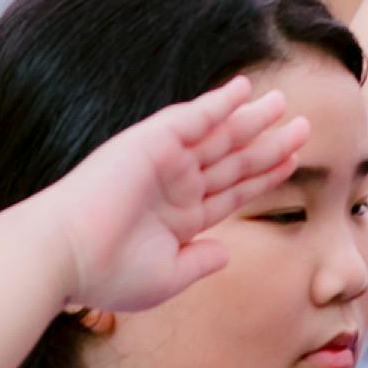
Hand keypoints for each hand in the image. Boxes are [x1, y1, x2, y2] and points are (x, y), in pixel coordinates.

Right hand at [49, 76, 307, 312]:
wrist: (63, 256)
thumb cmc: (108, 274)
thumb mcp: (167, 277)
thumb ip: (200, 262)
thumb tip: (225, 253)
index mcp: (178, 217)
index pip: (231, 190)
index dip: (263, 175)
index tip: (292, 161)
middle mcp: (173, 186)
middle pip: (232, 160)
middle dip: (268, 143)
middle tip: (303, 126)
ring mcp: (162, 162)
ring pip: (219, 136)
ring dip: (252, 118)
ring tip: (284, 103)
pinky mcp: (148, 143)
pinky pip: (191, 117)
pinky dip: (217, 102)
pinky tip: (242, 90)